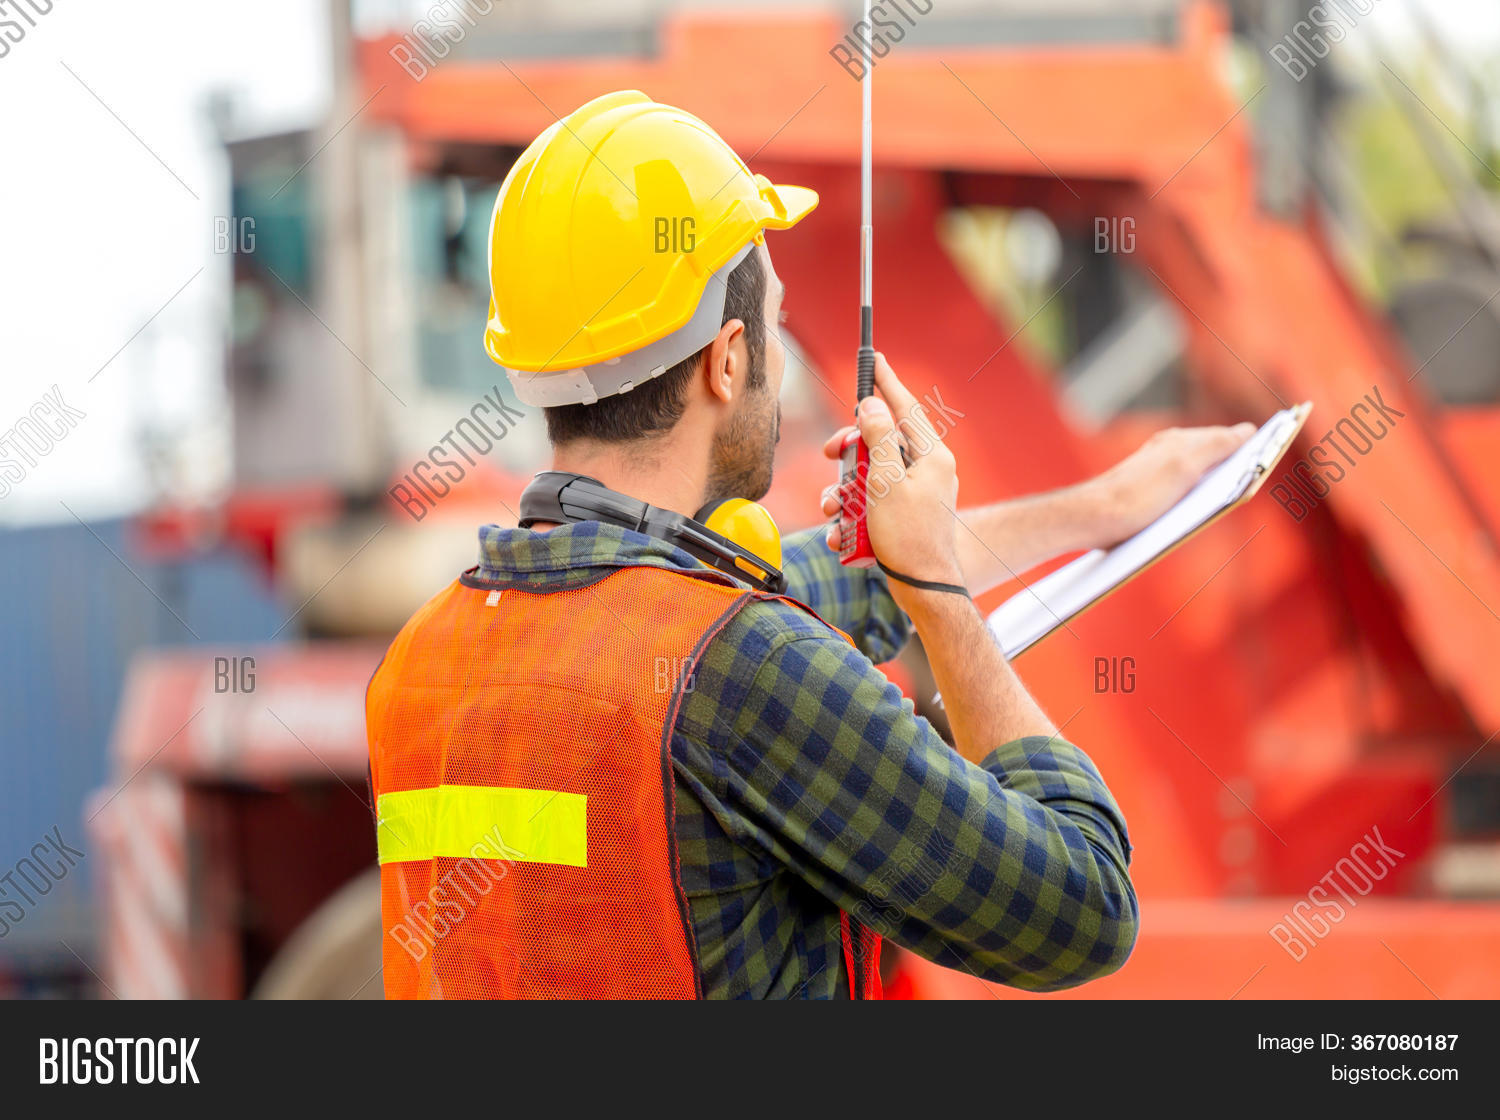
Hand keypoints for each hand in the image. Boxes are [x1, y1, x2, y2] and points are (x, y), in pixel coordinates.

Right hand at [820, 354, 963, 601]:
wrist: (923, 591)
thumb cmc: (910, 538)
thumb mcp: (886, 482)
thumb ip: (878, 439)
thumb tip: (872, 405)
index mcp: (932, 457)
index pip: (905, 408)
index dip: (885, 382)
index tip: (873, 358)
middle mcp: (927, 471)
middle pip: (880, 442)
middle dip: (849, 452)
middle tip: (831, 453)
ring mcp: (916, 494)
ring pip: (869, 475)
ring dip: (844, 491)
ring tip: (833, 511)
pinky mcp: (904, 516)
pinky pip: (872, 504)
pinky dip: (853, 516)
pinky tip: (841, 535)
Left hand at [1081, 423, 1255, 545]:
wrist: (1092, 518)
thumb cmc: (1137, 496)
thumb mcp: (1183, 468)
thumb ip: (1215, 445)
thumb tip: (1247, 430)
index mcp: (1180, 441)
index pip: (1227, 436)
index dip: (1252, 441)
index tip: (1278, 438)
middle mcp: (1169, 450)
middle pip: (1215, 451)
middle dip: (1241, 456)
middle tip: (1265, 464)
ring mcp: (1158, 469)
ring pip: (1200, 468)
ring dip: (1221, 474)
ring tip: (1242, 484)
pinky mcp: (1148, 489)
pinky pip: (1184, 483)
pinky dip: (1200, 487)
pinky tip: (1201, 499)